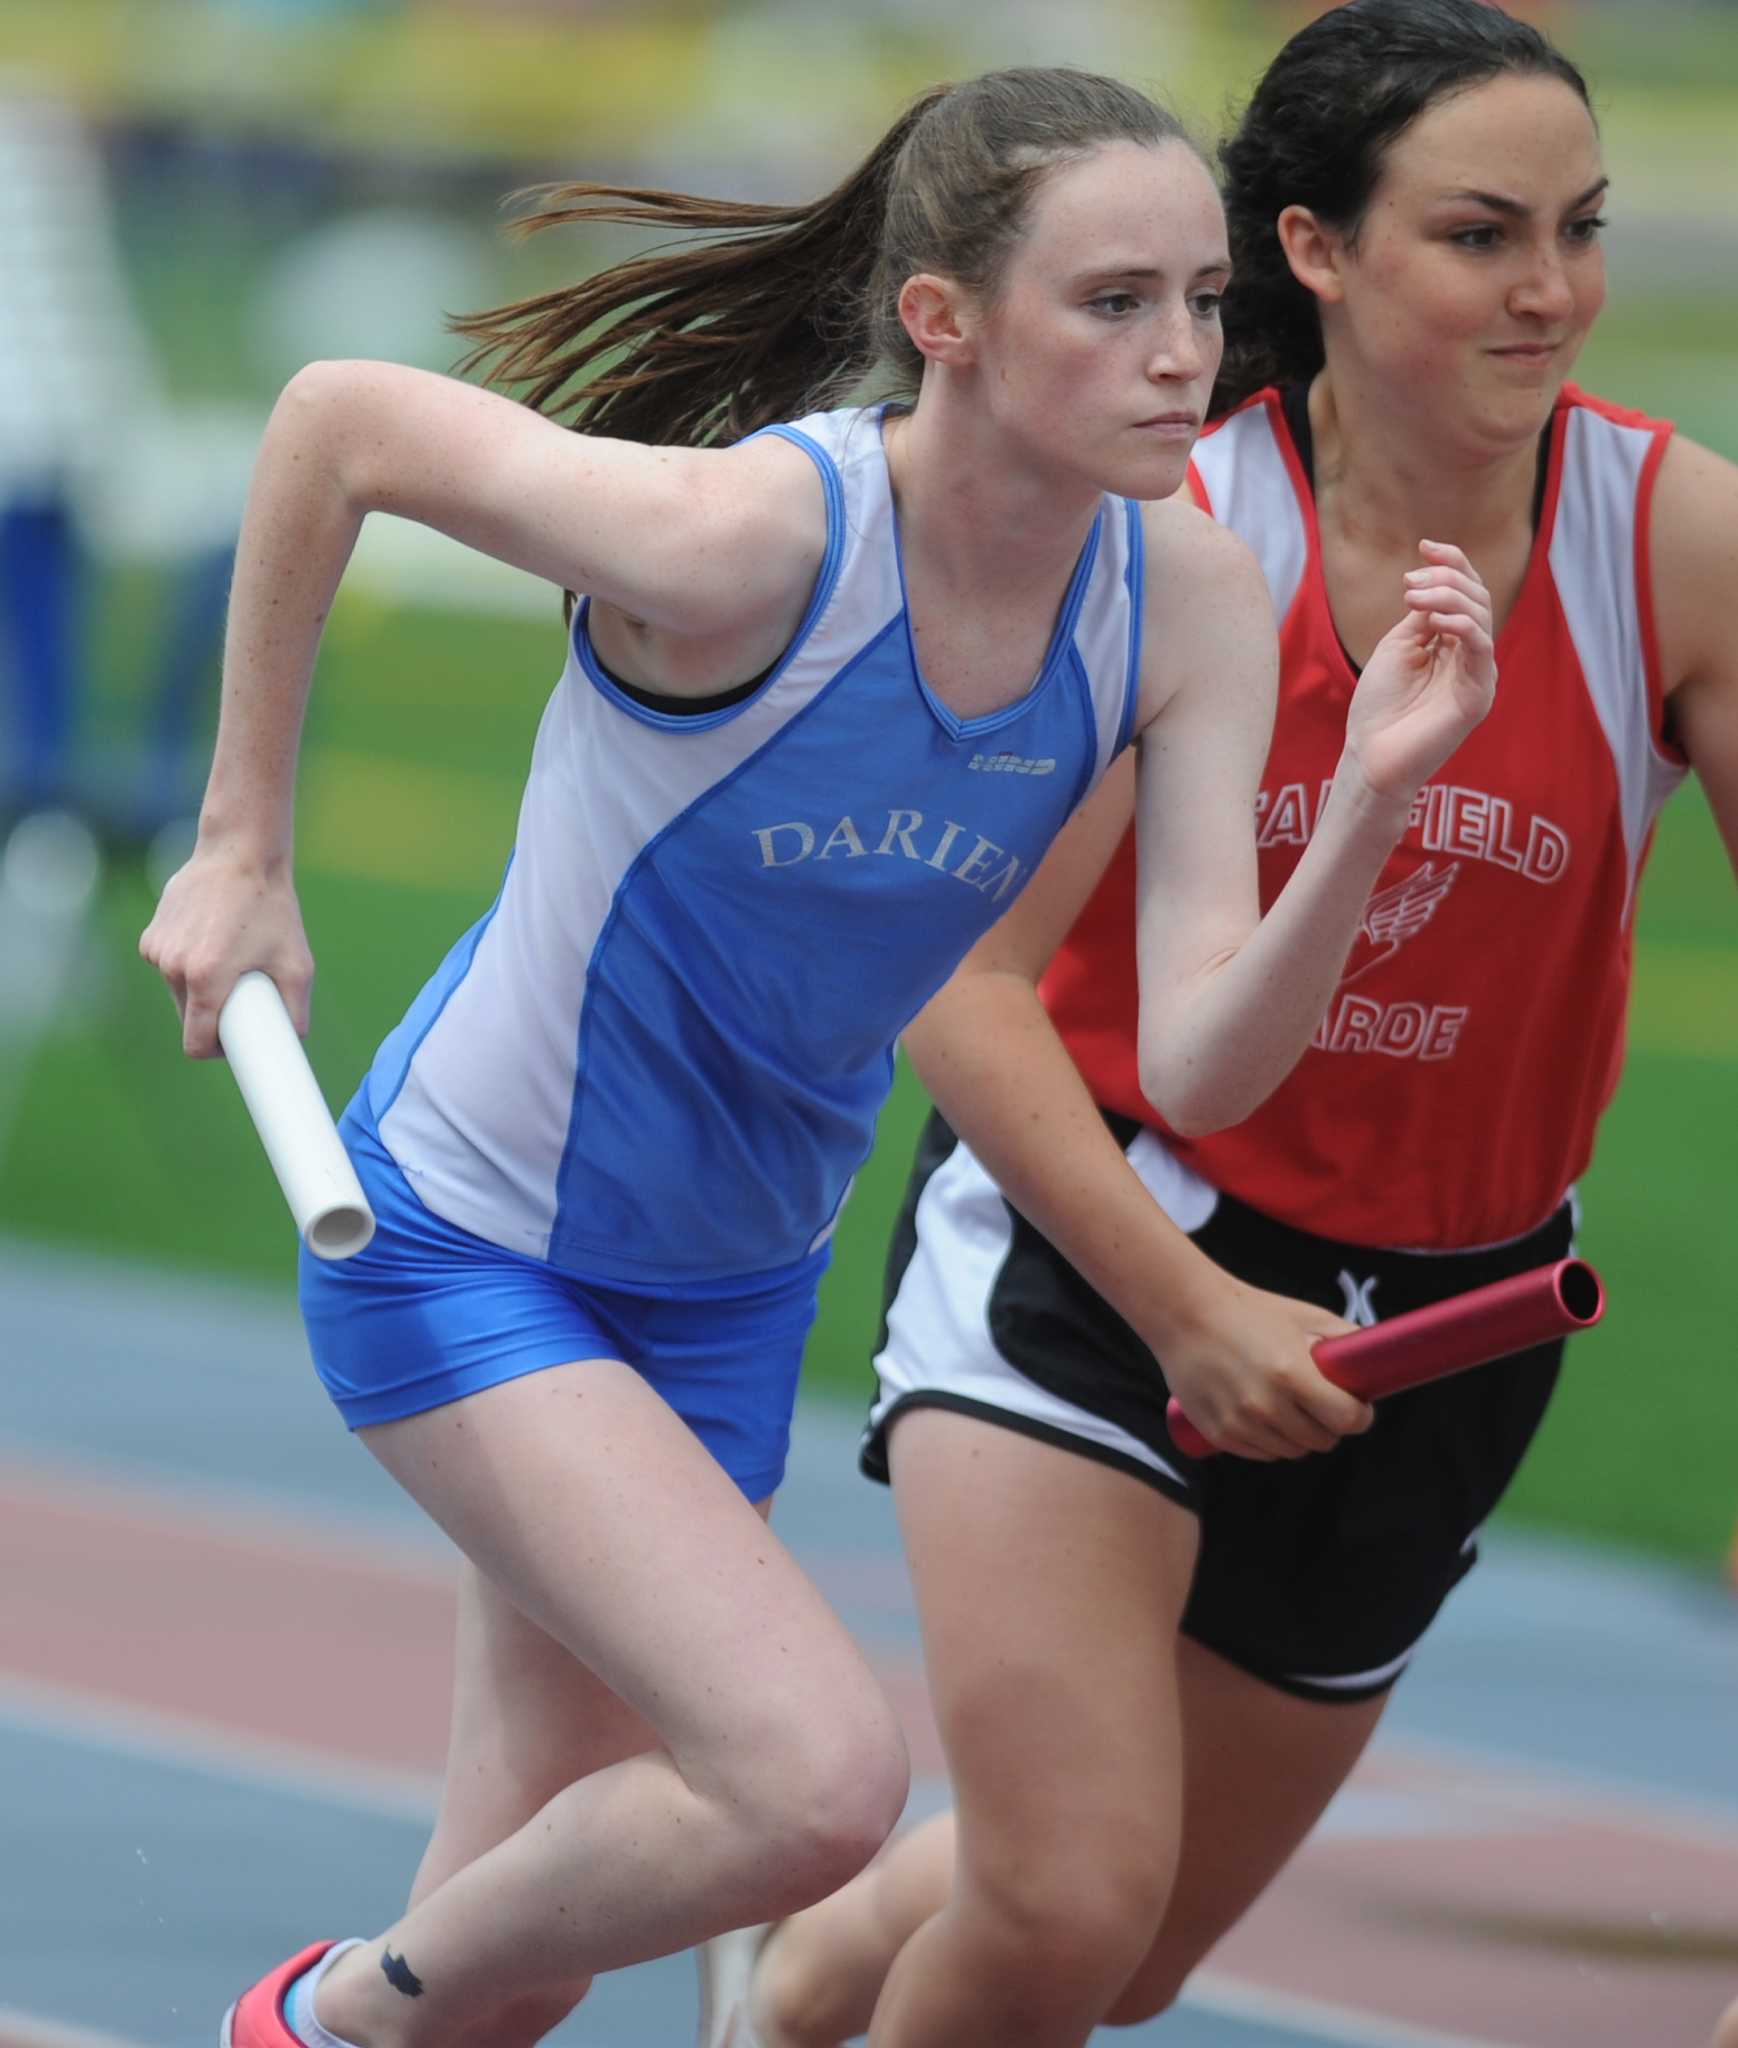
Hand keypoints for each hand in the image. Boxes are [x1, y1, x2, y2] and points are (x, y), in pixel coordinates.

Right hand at [139, 840, 312, 1058]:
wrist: (240, 854)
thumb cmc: (272, 909)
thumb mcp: (297, 964)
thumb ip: (297, 1012)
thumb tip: (292, 1043)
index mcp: (205, 979)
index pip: (196, 1043)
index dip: (216, 1051)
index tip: (234, 1046)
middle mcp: (173, 968)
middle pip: (188, 1019)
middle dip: (214, 1017)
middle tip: (245, 998)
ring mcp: (158, 951)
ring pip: (178, 993)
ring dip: (203, 988)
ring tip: (231, 959)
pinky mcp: (150, 937)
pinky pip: (170, 968)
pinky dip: (189, 965)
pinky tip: (212, 939)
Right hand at [1155, 1276, 1372, 1460]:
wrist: (1184, 1314)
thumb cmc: (1248, 1311)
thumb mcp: (1303, 1316)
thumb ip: (1343, 1337)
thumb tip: (1378, 1356)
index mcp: (1292, 1374)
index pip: (1346, 1420)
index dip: (1359, 1416)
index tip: (1358, 1408)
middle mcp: (1266, 1404)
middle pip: (1322, 1440)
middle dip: (1329, 1425)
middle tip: (1321, 1404)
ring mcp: (1240, 1423)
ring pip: (1292, 1451)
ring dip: (1299, 1436)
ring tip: (1290, 1408)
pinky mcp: (1219, 1433)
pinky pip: (1262, 1454)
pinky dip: (1270, 1442)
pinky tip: (1266, 1417)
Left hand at [1344, 540, 1495, 800]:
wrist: (1371, 756)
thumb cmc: (1378, 707)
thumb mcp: (1398, 647)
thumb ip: (1422, 618)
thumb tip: (1437, 585)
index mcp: (1452, 643)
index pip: (1466, 592)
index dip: (1453, 563)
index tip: (1425, 545)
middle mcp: (1471, 656)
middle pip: (1477, 598)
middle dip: (1445, 579)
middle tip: (1408, 584)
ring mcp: (1478, 675)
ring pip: (1481, 616)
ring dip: (1448, 597)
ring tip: (1413, 598)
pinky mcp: (1478, 695)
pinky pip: (1481, 648)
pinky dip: (1461, 625)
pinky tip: (1434, 621)